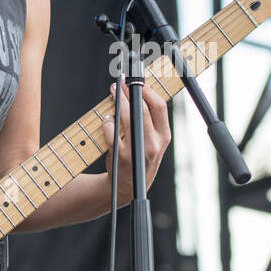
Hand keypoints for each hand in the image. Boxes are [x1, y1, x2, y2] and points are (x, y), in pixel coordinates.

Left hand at [101, 81, 171, 205]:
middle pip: (142, 109)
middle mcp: (153, 144)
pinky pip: (112, 131)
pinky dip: (107, 122)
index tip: (137, 83)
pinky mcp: (121, 155)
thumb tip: (139, 93)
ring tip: (113, 93)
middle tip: (120, 84)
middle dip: (129, 92)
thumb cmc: (139, 160)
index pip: (160, 107)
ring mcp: (137, 150)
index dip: (147, 91)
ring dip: (118, 101)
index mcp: (164, 138)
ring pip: (127, 117)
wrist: (127, 187)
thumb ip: (150, 123)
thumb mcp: (153, 143)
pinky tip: (107, 119)